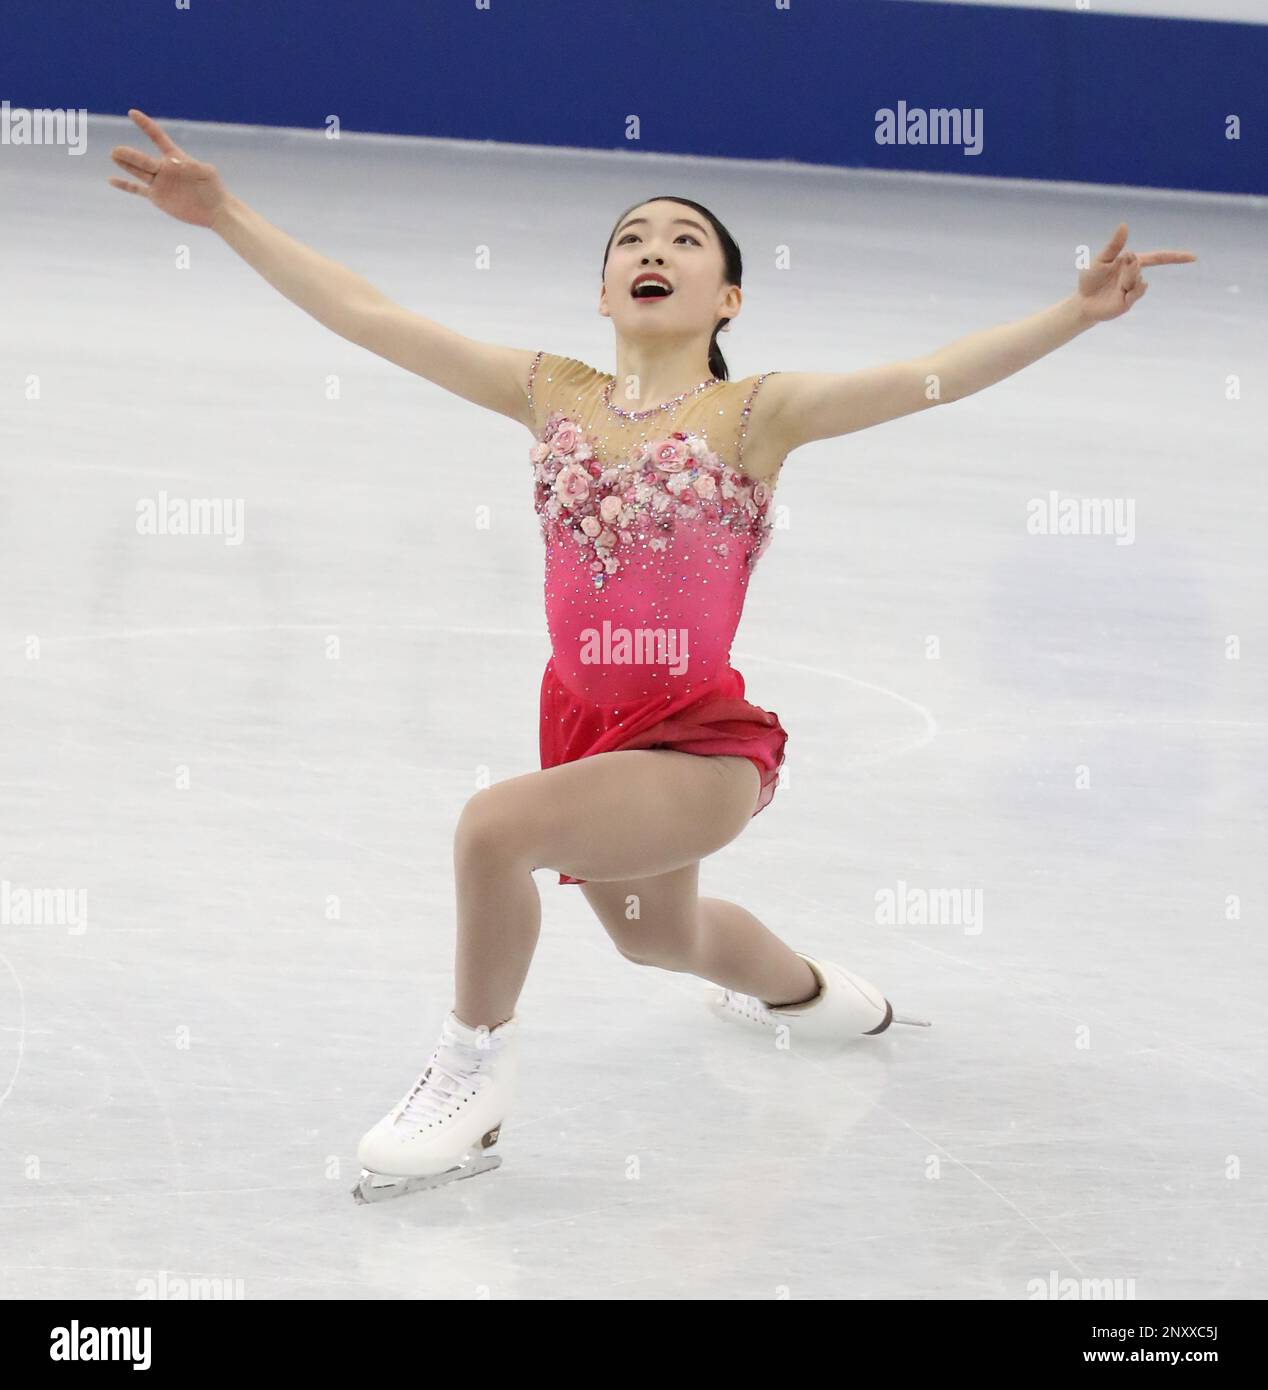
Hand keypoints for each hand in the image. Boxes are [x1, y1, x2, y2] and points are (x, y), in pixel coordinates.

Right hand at [107, 109, 227, 227]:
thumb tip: (177, 163)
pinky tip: (111, 180)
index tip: (133, 113)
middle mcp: (164, 168)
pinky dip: (125, 186)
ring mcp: (159, 183)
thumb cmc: (214, 189)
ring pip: (138, 172)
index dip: (145, 125)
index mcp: (175, 158)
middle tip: (116, 151)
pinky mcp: (157, 197)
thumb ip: (193, 166)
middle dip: (130, 155)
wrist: (215, 210)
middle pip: (143, 159)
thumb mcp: (206, 173)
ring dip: (125, 164)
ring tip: (113, 154)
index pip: (157, 137)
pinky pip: (137, 190)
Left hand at [1076, 222, 1194, 322]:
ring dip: (1129, 276)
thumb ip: (1114, 245)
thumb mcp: (1101, 259)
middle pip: (1141, 267)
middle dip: (1132, 264)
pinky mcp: (1127, 303)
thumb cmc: (1090, 279)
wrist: (1082, 302)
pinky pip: (1136, 293)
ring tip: (1117, 280)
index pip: (1157, 258)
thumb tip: (1124, 224)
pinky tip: (1129, 287)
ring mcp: (1132, 290)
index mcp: (1131, 263)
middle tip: (1123, 260)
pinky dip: (1136, 288)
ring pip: (1138, 280)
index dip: (1175, 257)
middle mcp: (1134, 276)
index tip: (1193, 257)